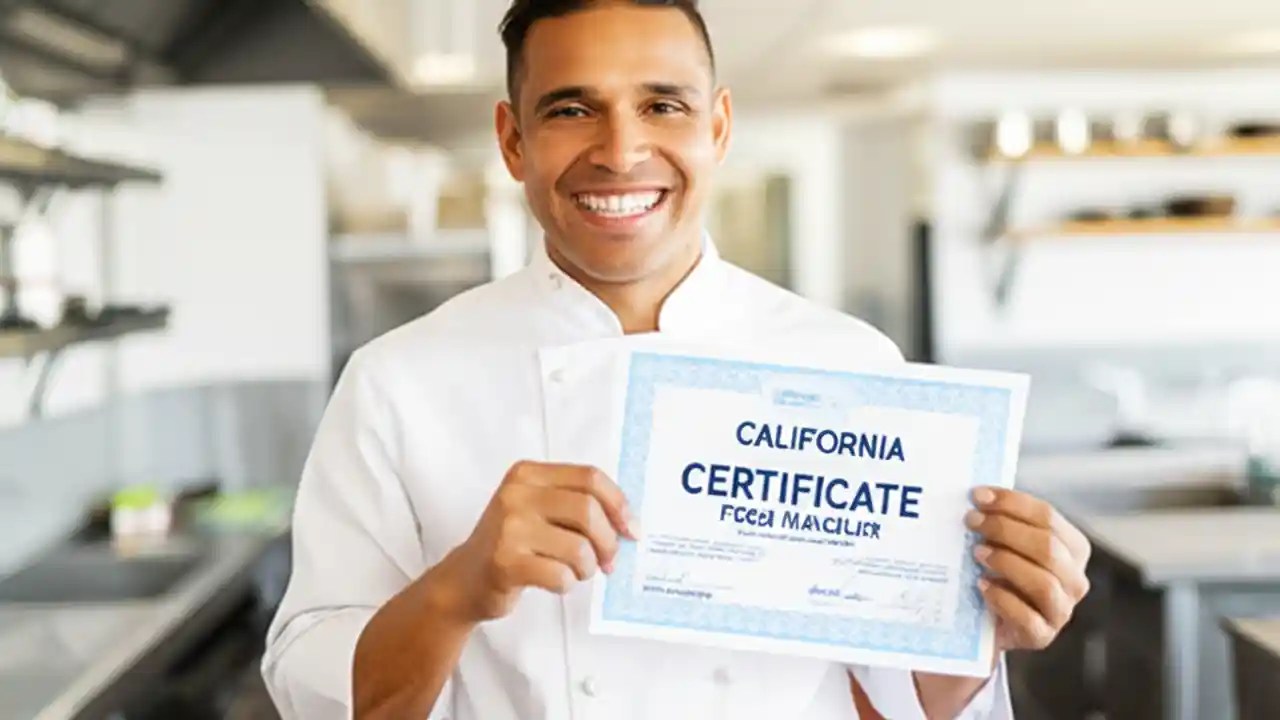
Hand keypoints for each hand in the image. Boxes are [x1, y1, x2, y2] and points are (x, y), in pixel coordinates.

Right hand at [434, 461, 635, 622]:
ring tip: (577, 572)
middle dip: (608, 541)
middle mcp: (516, 494)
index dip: (619, 504)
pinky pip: (560, 575)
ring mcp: (508, 528)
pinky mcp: (505, 563)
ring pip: (578, 547)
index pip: (590, 477)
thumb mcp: (537, 510)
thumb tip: (628, 524)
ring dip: (587, 567)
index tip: (631, 530)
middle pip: (588, 510)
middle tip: (608, 560)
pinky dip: (567, 583)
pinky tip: (556, 581)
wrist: (463, 580)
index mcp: (528, 474)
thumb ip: (576, 506)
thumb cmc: (512, 544)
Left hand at [965, 488, 1090, 651]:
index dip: (1012, 503)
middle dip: (1005, 529)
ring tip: (977, 553)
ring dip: (1007, 562)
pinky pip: (1028, 618)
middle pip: (1048, 547)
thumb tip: (977, 496)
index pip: (1048, 517)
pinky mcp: (1042, 636)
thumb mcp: (1009, 544)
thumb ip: (1003, 521)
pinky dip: (1002, 599)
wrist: (993, 622)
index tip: (978, 496)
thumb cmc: (1003, 574)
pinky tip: (981, 585)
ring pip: (1044, 583)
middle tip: (971, 522)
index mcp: (1073, 548)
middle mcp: (1074, 579)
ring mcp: (1061, 610)